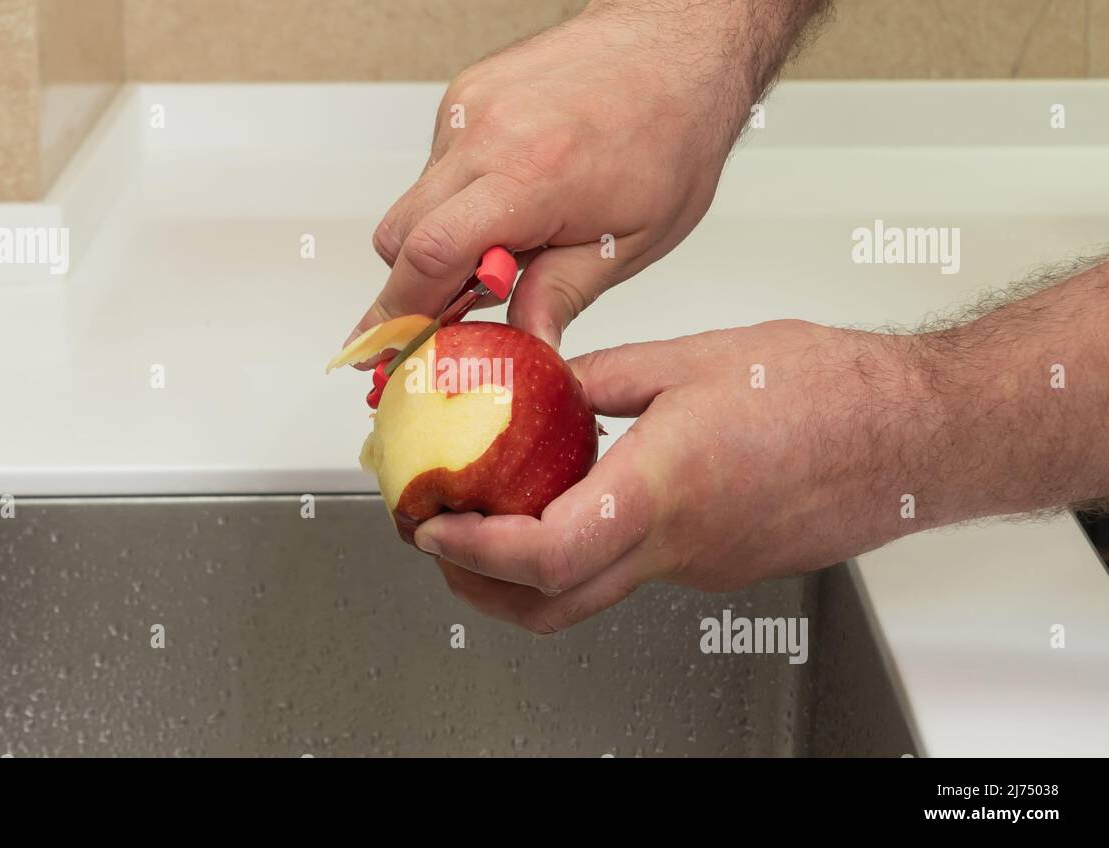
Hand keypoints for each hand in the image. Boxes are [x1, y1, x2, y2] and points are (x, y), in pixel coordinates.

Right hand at [351, 0, 819, 349]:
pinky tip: (512, 198)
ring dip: (443, 241)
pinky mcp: (463, 95)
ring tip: (511, 245)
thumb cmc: (670, 133)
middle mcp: (486, 134)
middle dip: (417, 287)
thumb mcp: (630, 241)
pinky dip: (458, 199)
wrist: (677, 45)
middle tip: (464, 310)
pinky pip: (435, 169)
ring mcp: (468, 108)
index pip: (431, 256)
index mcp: (531, 176)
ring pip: (414, 204)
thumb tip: (522, 349)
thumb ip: (561, 297)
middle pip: (400, 236)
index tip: (382, 351)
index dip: (400, 314)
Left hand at [413, 320, 931, 632]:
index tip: (433, 524)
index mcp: (662, 491)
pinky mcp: (721, 566)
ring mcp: (701, 568)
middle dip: (477, 583)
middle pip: (550, 606)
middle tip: (441, 537)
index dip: (471, 549)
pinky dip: (587, 549)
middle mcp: (678, 547)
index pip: (541, 554)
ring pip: (590, 595)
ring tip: (497, 515)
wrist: (917, 434)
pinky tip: (583, 497)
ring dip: (527, 571)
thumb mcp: (693, 358)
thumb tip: (546, 387)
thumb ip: (603, 377)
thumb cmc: (829, 391)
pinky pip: (637, 570)